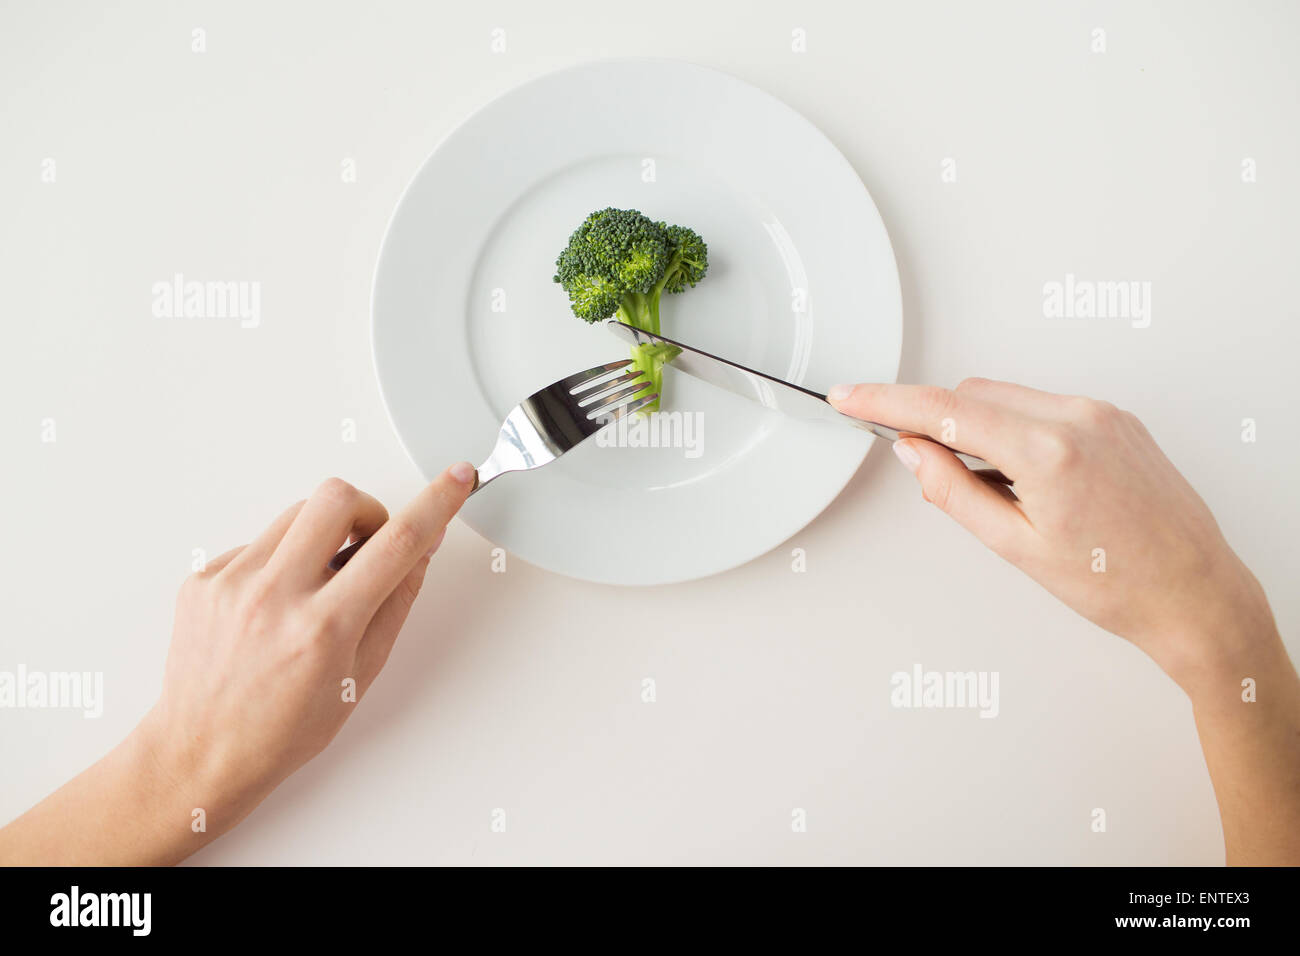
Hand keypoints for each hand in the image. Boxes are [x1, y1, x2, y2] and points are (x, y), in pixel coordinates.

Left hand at [140, 463, 475, 831]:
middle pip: (337, 498)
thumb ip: (395, 603)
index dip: (436, 503)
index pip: (396, 544)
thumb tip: (421, 549)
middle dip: (367, 509)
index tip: (455, 479)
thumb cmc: (284, 727)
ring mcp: (232, 584)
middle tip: (368, 543)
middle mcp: (274, 597)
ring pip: (297, 513)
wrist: (203, 751)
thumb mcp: (361, 672)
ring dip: (322, 536)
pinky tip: (275, 606)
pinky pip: (259, 542)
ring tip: (317, 585)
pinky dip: (280, 562)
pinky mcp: (204, 579)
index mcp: (324, 627)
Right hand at [828, 380, 1276, 691]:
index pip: (947, 409)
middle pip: (974, 394)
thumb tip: (916, 454)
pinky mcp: (1116, 419)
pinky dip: (1016, 430)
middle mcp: (1079, 418)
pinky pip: (1043, 406)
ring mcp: (1102, 414)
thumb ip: (955, 493)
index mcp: (1050, 452)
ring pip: (1007, 398)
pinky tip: (1028, 480)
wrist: (1195, 594)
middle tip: (928, 468)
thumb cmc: (1118, 585)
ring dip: (980, 428)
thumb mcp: (1017, 548)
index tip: (852, 396)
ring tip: (1002, 494)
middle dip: (938, 422)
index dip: (887, 402)